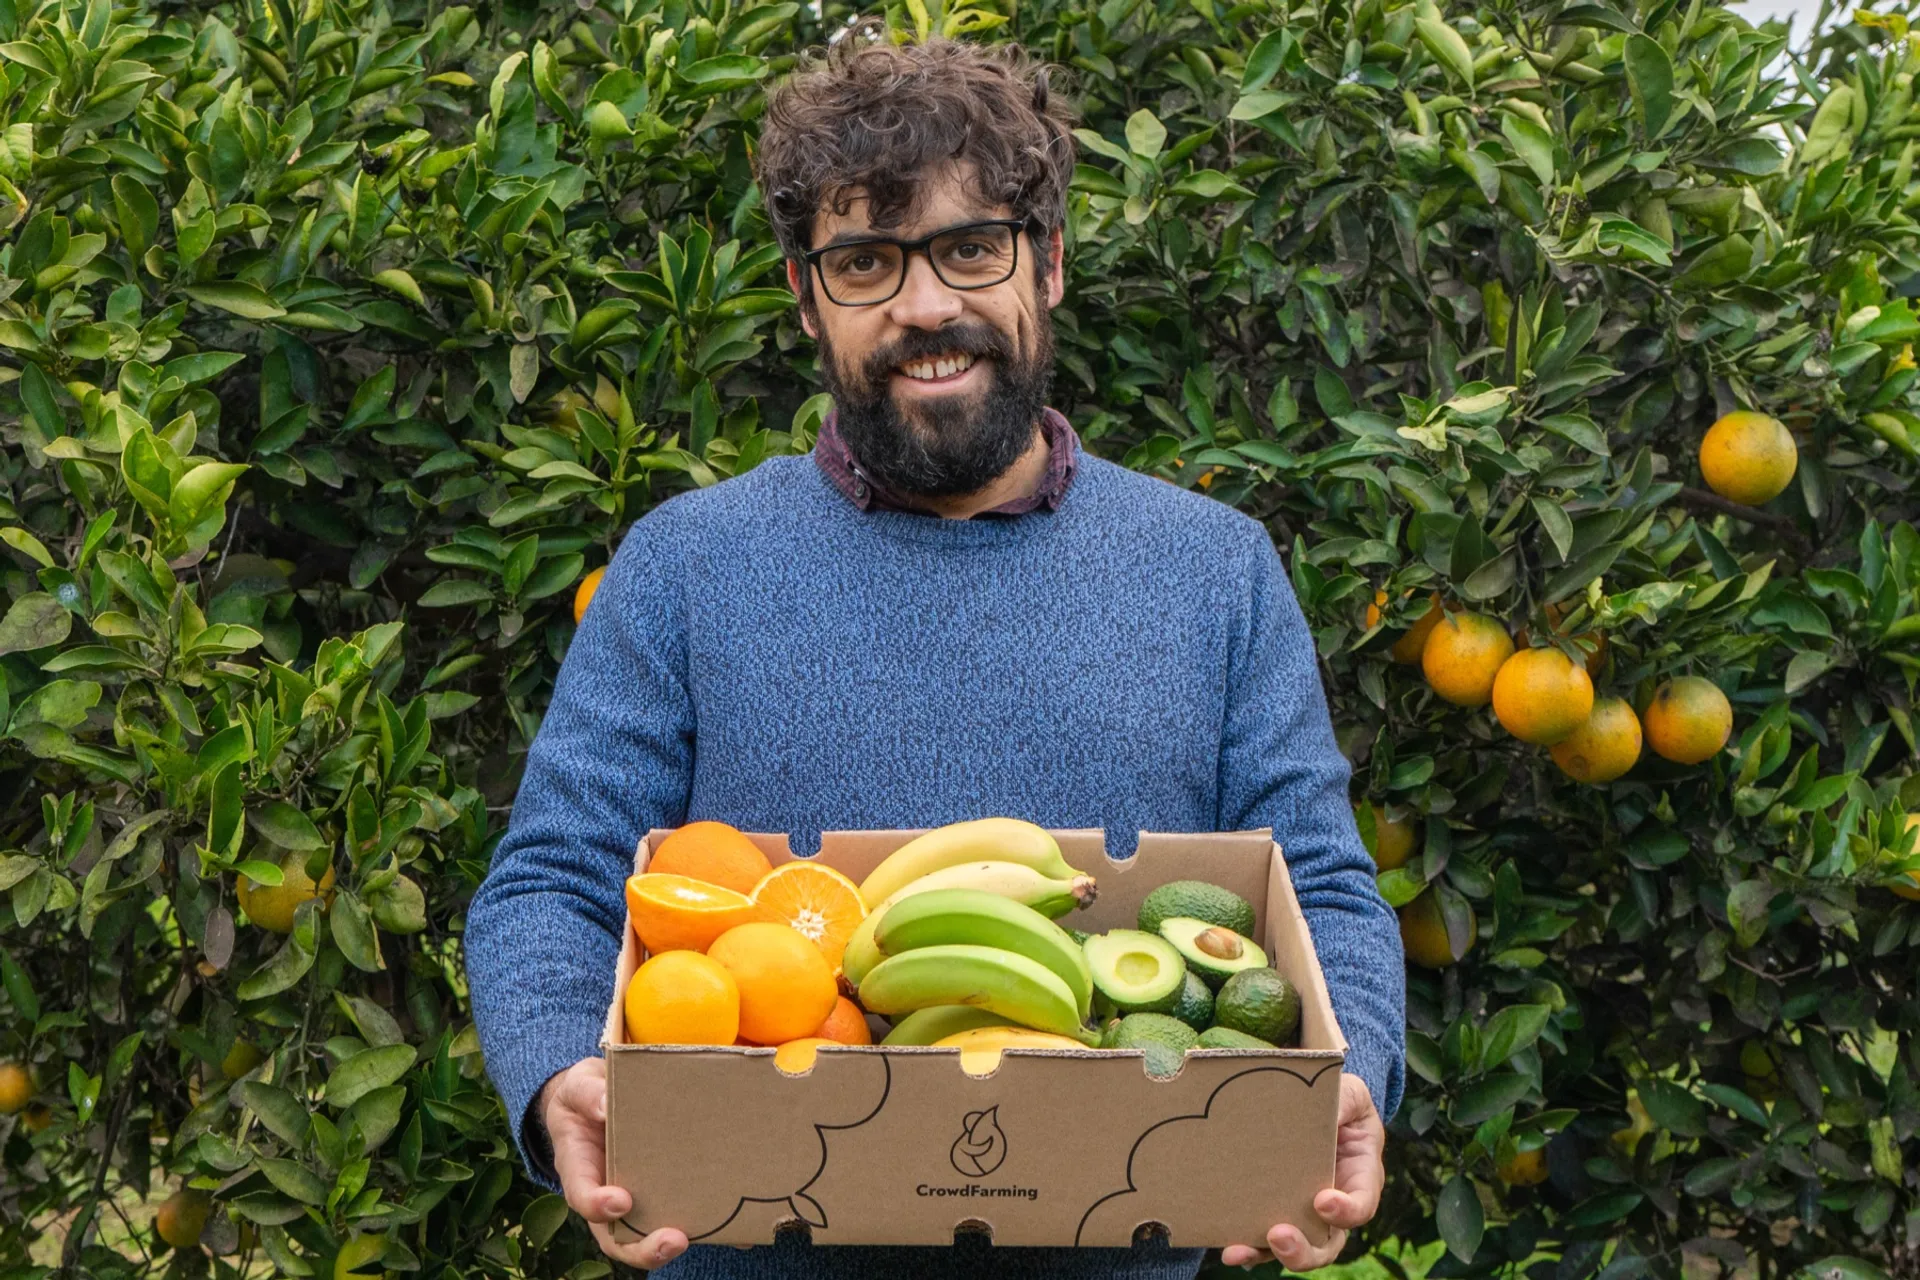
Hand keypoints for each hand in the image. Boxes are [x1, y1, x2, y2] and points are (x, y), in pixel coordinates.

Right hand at [541, 1057, 688, 1270]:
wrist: (600, 1096)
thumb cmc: (585, 1095)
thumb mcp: (579, 1086)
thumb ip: (588, 1093)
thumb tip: (605, 1104)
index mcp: (580, 1169)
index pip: (582, 1196)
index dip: (598, 1206)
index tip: (621, 1202)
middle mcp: (606, 1193)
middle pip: (618, 1237)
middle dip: (645, 1248)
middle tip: (674, 1240)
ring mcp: (636, 1198)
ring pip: (650, 1236)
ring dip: (674, 1244)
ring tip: (707, 1236)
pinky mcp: (664, 1192)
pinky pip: (680, 1214)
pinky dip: (707, 1227)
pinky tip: (736, 1232)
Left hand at [1219, 1072, 1383, 1270]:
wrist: (1309, 1102)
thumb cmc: (1336, 1100)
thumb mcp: (1347, 1093)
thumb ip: (1342, 1101)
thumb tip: (1326, 1110)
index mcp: (1360, 1177)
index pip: (1362, 1204)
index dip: (1347, 1211)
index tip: (1323, 1201)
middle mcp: (1335, 1205)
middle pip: (1327, 1245)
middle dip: (1304, 1249)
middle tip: (1278, 1235)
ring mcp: (1304, 1214)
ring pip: (1293, 1249)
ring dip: (1265, 1254)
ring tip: (1238, 1251)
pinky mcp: (1275, 1211)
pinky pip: (1264, 1239)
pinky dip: (1248, 1247)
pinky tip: (1229, 1247)